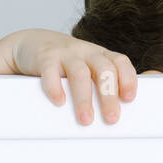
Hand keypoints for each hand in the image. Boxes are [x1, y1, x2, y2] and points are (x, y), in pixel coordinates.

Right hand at [7, 28, 138, 125]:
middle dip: (109, 96)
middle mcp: (86, 52)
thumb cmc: (66, 62)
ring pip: (80, 73)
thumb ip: (100, 83)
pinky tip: (59, 102)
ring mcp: (65, 54)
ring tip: (85, 119)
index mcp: (99, 55)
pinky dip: (55, 87)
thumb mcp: (88, 67)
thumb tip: (114, 112)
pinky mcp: (45, 58)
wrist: (34, 43)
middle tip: (111, 118)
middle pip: (104, 70)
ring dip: (84, 99)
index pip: (120, 62)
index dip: (127, 79)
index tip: (129, 99)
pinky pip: (51, 71)